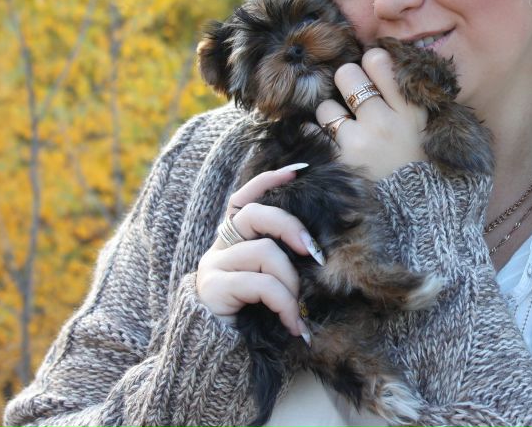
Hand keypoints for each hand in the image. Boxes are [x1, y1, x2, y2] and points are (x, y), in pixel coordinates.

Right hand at [195, 166, 320, 340]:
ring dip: (291, 282)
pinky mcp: (214, 287)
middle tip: (316, 253)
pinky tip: (293, 324)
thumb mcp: (270, 285)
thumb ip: (281, 262)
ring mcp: (214, 265)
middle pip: (255, 214)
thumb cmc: (252, 321)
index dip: (269, 180)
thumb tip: (318, 251)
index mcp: (233, 242)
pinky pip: (260, 284)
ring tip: (298, 310)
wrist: (216, 361)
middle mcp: (219, 247)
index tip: (299, 170)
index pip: (244, 198)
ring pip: (265, 252)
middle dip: (291, 228)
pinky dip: (285, 303)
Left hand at [316, 48, 427, 180]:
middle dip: (345, 83)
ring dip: (331, 115)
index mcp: (409, 110)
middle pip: (345, 75)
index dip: (370, 63)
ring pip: (325, 107)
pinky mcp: (340, 163)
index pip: (377, 60)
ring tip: (344, 127)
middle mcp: (383, 122)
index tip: (372, 76)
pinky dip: (314, 134)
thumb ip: (404, 93)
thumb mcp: (424, 124)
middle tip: (352, 97)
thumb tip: (375, 59)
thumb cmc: (418, 161)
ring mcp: (359, 143)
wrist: (417, 209)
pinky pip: (312, 133)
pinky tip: (328, 140)